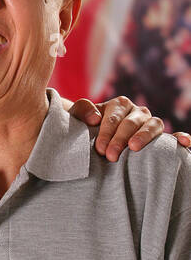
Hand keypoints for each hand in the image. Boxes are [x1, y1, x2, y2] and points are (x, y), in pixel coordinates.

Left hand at [68, 96, 189, 159]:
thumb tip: (95, 117)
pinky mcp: (160, 137)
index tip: (99, 148)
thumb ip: (82, 111)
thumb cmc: (86, 127)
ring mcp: (150, 123)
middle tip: (110, 156)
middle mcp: (138, 112)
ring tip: (133, 148)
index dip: (107, 132)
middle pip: (132, 122)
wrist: (92, 136)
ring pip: (153, 125)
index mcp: (119, 104)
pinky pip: (173, 136)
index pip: (114, 116)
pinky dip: (180, 137)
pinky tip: (183, 142)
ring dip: (144, 136)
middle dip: (120, 139)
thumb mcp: (79, 117)